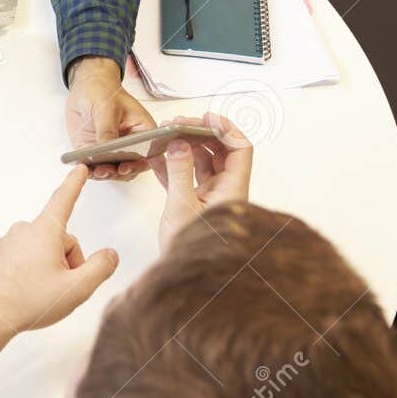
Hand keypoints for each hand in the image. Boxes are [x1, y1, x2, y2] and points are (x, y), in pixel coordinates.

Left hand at [0, 165, 118, 363]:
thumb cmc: (29, 302)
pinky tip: (24, 294)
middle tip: (60, 288)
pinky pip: (22, 260)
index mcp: (44, 231)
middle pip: (59, 239)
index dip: (75, 184)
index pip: (64, 200)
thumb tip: (110, 255)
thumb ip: (99, 269)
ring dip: (48, 269)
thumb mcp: (76, 289)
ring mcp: (6, 243)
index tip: (79, 168)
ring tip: (39, 294)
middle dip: (67, 261)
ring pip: (41, 251)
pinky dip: (28, 274)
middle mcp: (23, 231)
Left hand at [64, 56, 156, 179]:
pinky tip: (85, 169)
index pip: (148, 153)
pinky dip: (91, 170)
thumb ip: (107, 130)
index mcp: (143, 131)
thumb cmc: (103, 91)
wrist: (85, 87)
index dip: (139, 164)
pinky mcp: (97, 152)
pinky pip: (96, 166)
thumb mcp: (106, 107)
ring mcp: (113, 150)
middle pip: (131, 166)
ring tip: (95, 171)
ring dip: (105, 174)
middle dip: (118, 172)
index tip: (125, 167)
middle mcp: (131, 144)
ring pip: (114, 170)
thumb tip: (106, 150)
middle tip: (106, 170)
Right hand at [149, 113, 253, 250]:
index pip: (239, 149)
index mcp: (232, 190)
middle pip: (219, 152)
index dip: (225, 128)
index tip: (205, 117)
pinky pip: (186, 177)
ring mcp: (210, 197)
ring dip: (184, 148)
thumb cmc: (192, 250)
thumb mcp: (182, 207)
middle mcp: (225, 191)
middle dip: (199, 134)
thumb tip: (178, 145)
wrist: (187, 280)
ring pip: (202, 163)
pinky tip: (156, 158)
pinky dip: (172, 166)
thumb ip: (179, 172)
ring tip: (165, 137)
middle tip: (177, 125)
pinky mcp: (195, 204)